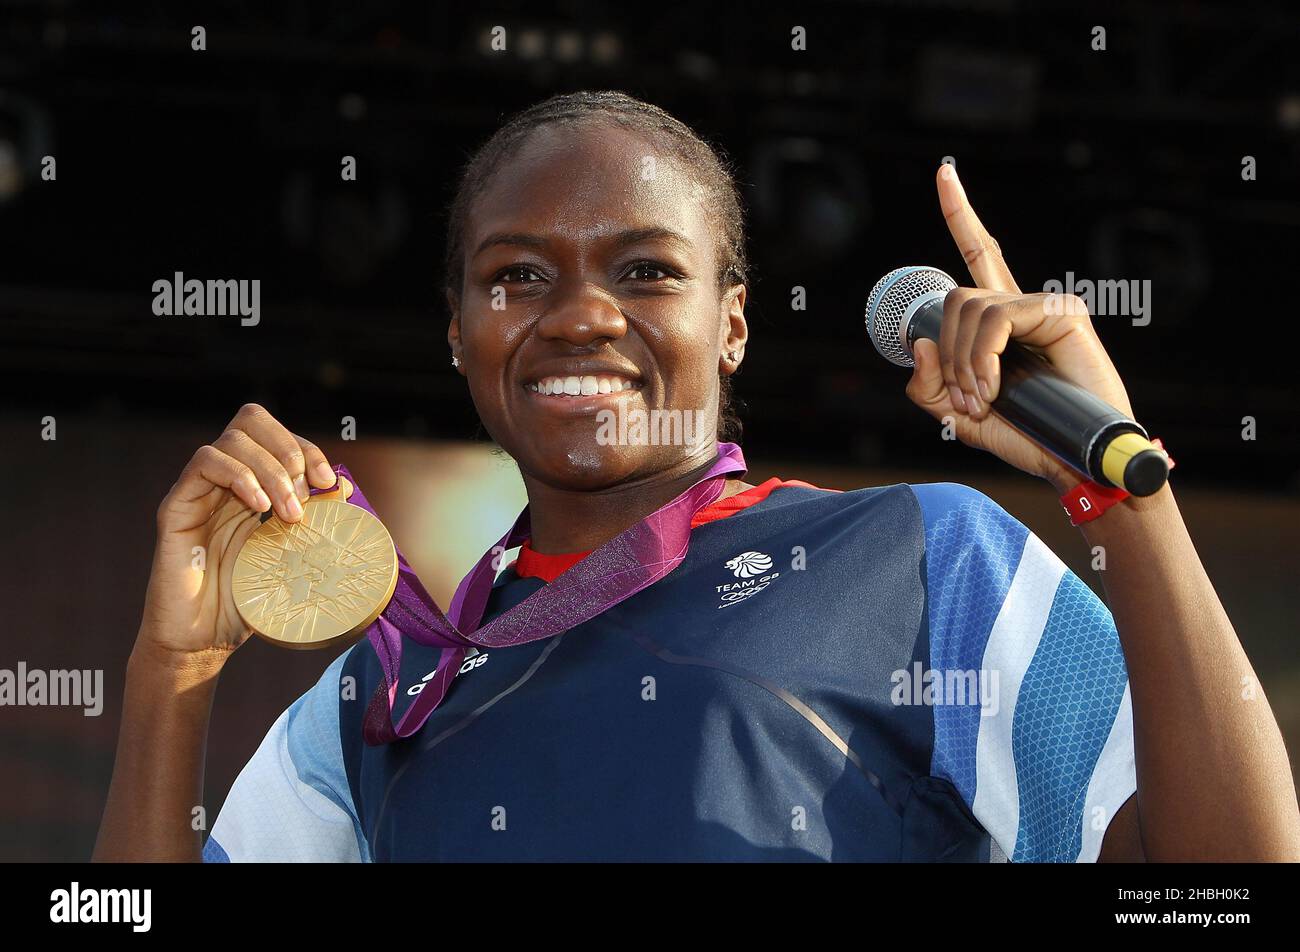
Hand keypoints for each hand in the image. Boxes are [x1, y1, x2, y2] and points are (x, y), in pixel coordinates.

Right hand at [137, 404, 336, 659]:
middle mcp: (224, 481)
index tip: (329, 483)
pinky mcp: (176, 506)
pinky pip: (204, 463)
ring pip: (232, 441)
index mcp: (252, 487)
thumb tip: (343, 485)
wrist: (202, 640)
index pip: (277, 437)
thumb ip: (314, 520)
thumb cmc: (248, 601)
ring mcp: (198, 491)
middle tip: (306, 492)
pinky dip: (239, 475)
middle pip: (251, 421)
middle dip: (289, 449)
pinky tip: (258, 507)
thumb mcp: (293, 555)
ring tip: (289, 512)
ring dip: (271, 471)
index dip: (307, 449)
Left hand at [904, 163, 1136, 490]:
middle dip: (946, 353)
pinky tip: (996, 388)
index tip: (943, 171)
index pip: (976, 254)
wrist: (1074, 459)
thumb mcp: (956, 416)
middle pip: (954, 297)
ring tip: (983, 399)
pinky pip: (998, 319)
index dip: (959, 212)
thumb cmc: (1025, 436)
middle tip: (965, 399)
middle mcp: (1019, 306)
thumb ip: (928, 385)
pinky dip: (984, 357)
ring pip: (970, 310)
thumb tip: (920, 343)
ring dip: (964, 364)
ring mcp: (1043, 304)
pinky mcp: (1063, 309)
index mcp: (996, 323)